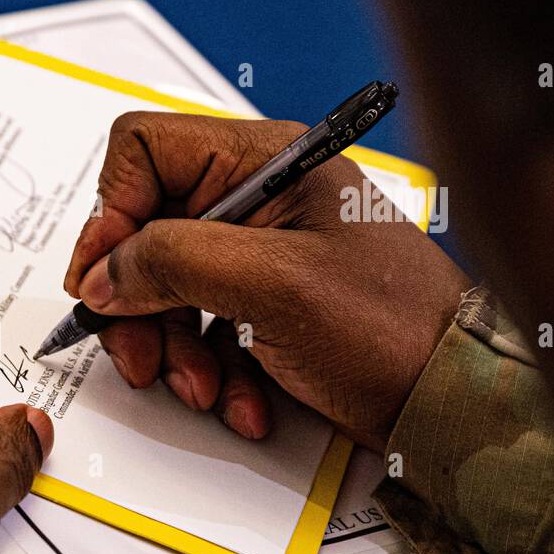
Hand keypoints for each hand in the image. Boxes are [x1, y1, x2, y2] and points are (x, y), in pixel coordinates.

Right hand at [64, 113, 470, 450]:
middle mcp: (256, 198)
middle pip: (145, 232)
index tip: (102, 281)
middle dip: (139, 305)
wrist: (450, 401)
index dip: (111, 214)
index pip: (145, 151)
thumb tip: (103, 275)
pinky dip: (210, 371)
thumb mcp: (273, 285)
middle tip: (140, 357)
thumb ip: (174, 261)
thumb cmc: (392, 328)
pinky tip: (241, 401)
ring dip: (173, 350)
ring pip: (166, 290)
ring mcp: (258, 254)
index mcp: (265, 162)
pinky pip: (201, 330)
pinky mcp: (262, 305)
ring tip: (204, 389)